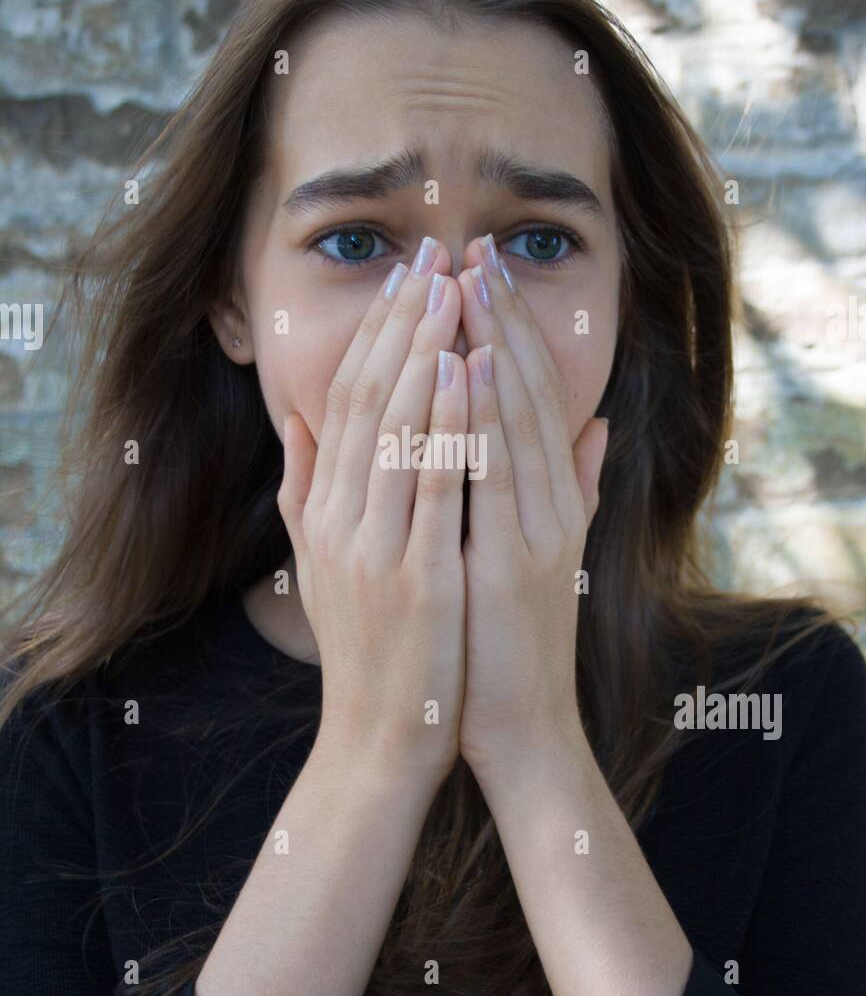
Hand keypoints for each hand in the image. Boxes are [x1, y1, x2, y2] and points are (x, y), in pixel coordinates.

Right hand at [279, 241, 468, 788]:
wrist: (379, 740)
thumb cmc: (364, 650)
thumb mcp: (317, 565)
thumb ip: (304, 490)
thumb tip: (296, 419)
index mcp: (321, 510)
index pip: (345, 401)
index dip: (376, 335)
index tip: (404, 278)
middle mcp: (337, 519)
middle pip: (368, 399)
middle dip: (402, 323)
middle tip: (431, 255)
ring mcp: (373, 547)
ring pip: (397, 429)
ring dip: (426, 351)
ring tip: (452, 288)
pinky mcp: (414, 577)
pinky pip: (432, 486)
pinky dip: (448, 424)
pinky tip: (465, 371)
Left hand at [455, 238, 607, 781]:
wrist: (520, 726)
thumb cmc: (510, 640)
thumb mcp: (546, 553)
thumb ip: (573, 488)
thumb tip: (594, 426)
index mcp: (552, 500)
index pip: (530, 398)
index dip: (507, 333)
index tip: (477, 274)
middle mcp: (552, 504)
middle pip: (526, 394)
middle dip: (496, 319)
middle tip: (469, 250)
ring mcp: (539, 531)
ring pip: (516, 421)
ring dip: (490, 346)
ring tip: (465, 283)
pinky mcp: (517, 563)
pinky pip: (495, 478)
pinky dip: (481, 417)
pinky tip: (464, 366)